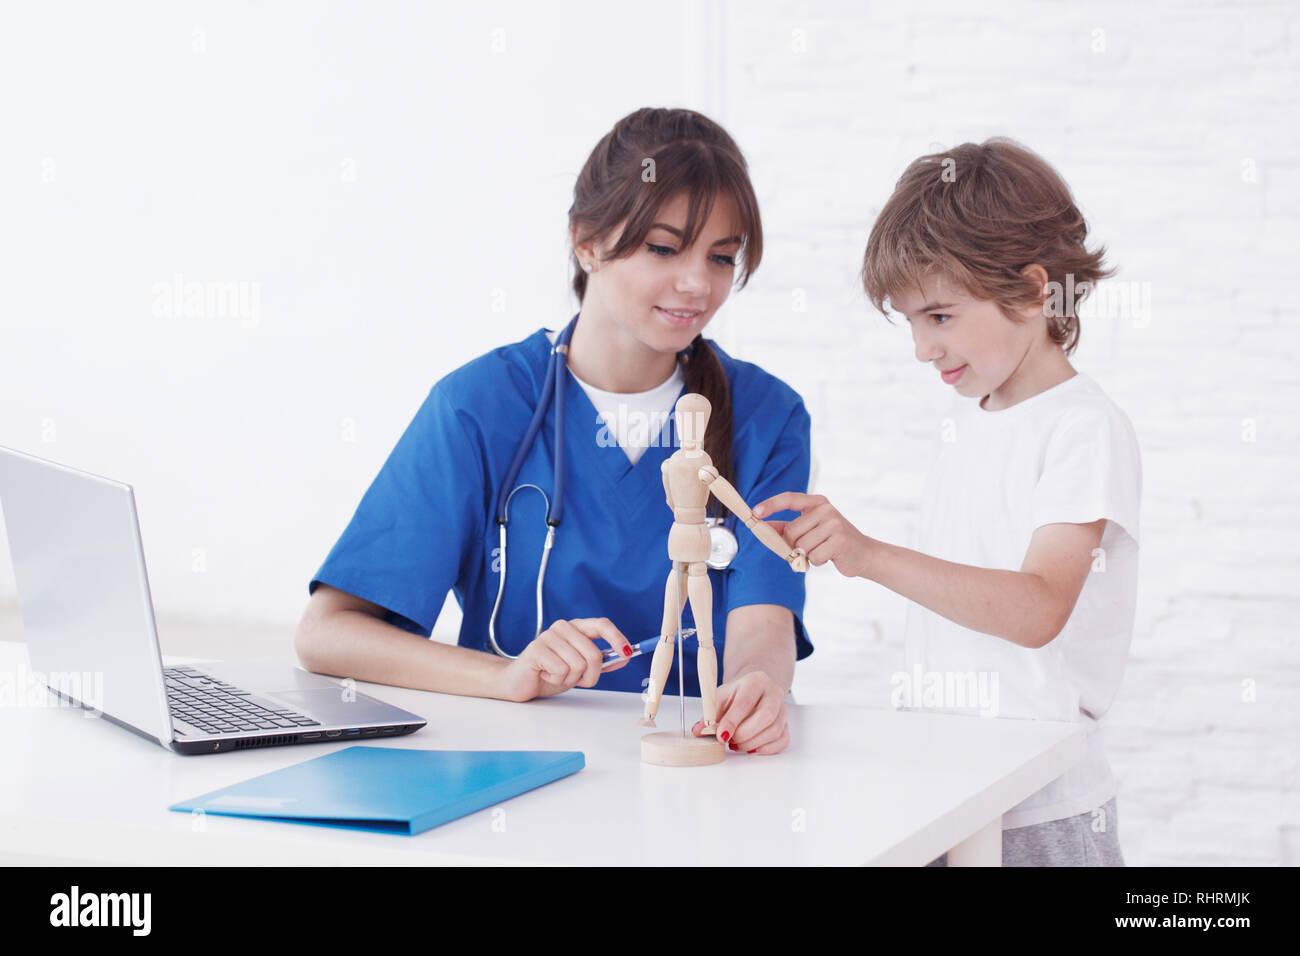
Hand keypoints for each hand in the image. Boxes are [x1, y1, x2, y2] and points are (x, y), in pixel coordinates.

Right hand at [498, 618, 631, 701]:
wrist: (520, 682)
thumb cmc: (550, 673)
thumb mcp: (581, 668)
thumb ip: (602, 662)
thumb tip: (625, 656)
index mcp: (576, 627)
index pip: (601, 624)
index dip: (617, 638)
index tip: (627, 653)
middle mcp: (563, 627)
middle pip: (594, 654)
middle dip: (590, 675)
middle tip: (575, 679)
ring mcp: (549, 636)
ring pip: (579, 665)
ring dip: (570, 679)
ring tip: (556, 674)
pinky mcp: (537, 648)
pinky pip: (562, 670)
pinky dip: (557, 679)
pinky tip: (546, 674)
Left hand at [691, 670, 788, 754]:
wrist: (754, 688)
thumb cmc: (737, 693)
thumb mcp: (720, 696)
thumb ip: (710, 713)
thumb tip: (699, 730)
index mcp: (755, 681)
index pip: (745, 703)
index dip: (732, 722)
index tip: (721, 735)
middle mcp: (773, 693)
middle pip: (766, 717)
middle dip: (745, 734)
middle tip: (729, 741)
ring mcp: (783, 709)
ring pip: (775, 731)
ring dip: (753, 743)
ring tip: (737, 745)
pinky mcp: (787, 723)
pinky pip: (783, 740)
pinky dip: (766, 749)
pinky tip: (752, 748)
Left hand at [752, 492, 872, 577]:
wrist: (864, 553)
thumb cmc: (832, 542)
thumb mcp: (810, 530)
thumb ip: (786, 527)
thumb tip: (762, 526)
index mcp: (817, 503)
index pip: (789, 499)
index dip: (771, 505)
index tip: (755, 512)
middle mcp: (825, 509)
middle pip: (791, 532)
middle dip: (793, 546)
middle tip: (806, 550)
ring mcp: (834, 523)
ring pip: (801, 546)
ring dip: (807, 556)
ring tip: (822, 551)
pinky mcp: (840, 540)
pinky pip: (813, 557)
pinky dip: (817, 562)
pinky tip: (829, 557)